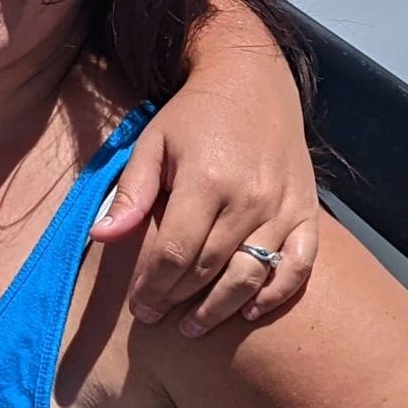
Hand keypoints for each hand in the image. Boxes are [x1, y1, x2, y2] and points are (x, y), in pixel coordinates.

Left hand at [92, 75, 319, 335]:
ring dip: (220, 309)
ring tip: (193, 327)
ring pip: (251, 276)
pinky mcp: (307, 211)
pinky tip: (250, 311)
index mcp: (206, 181)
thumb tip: (100, 236)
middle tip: (155, 319)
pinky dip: (277, 293)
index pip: (174, 253)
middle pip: (209, 270)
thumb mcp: (152, 142)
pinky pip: (299, 266)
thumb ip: (130, 192)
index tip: (137, 308)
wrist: (252, 80)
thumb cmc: (194, 115)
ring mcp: (282, 207)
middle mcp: (248, 199)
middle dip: (177, 301)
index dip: (152, 287)